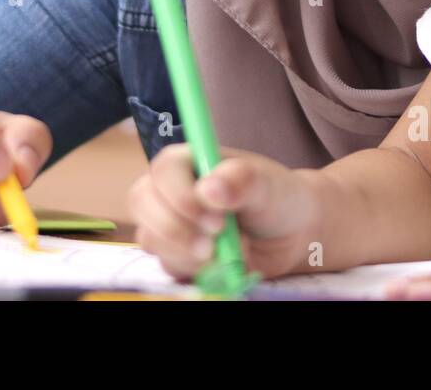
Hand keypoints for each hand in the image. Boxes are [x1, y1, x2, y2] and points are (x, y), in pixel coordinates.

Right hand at [127, 143, 322, 281]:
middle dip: (175, 229)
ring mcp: (169, 223)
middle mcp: (170, 189)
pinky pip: (166, 265)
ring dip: (187, 252)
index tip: (216, 220)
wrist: (289, 235)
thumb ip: (241, 180)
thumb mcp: (265, 183)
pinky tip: (221, 263)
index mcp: (187, 161)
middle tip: (214, 244)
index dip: (181, 197)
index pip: (163, 171)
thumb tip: (208, 190)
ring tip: (227, 252)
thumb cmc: (274, 197)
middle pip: (142, 203)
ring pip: (151, 238)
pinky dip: (193, 269)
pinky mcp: (175, 253)